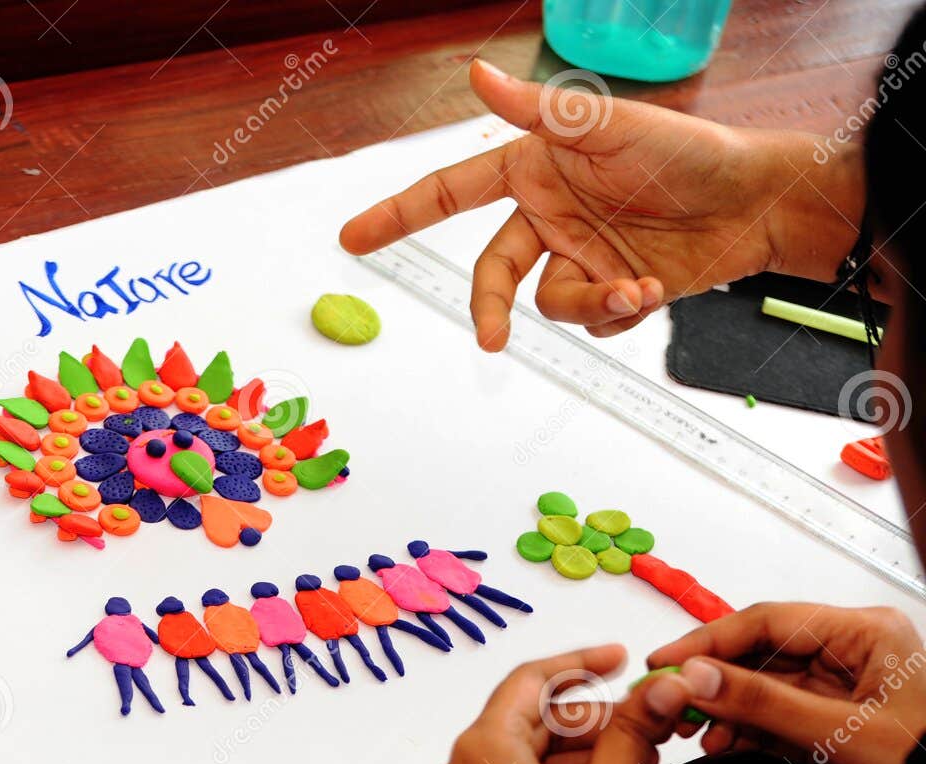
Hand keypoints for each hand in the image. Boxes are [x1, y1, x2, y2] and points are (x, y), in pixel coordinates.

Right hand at [339, 60, 862, 350]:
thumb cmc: (691, 151)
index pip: (451, 193)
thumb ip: (539, 111)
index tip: (352, 237)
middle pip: (489, 270)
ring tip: (633, 288)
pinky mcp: (611, 290)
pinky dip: (615, 315)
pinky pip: (588, 320)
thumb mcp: (611, 126)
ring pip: (545, 302)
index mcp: (535, 168)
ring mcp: (580, 255)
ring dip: (586, 303)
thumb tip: (477, 76)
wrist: (760, 205)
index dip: (398, 214)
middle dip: (489, 306)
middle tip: (491, 337)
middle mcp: (550, 215)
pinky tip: (647, 292)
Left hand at [424, 645, 672, 763]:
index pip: (530, 681)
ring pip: (523, 753)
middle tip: (647, 726)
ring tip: (639, 762)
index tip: (619, 658)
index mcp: (479, 754)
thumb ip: (629, 737)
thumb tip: (657, 688)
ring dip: (578, 753)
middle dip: (590, 720)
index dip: (580, 663)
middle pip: (528, 719)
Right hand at [639, 603, 925, 763]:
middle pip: (759, 653)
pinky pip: (772, 718)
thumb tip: (698, 677)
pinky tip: (719, 743)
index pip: (768, 621)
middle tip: (669, 696)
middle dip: (713, 679)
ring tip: (693, 728)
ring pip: (761, 688)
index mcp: (864, 635)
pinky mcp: (830, 726)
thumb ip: (763, 703)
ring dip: (724, 709)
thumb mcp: (840, 733)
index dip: (710, 640)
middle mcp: (850, 656)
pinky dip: (742, 732)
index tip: (666, 660)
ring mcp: (838, 692)